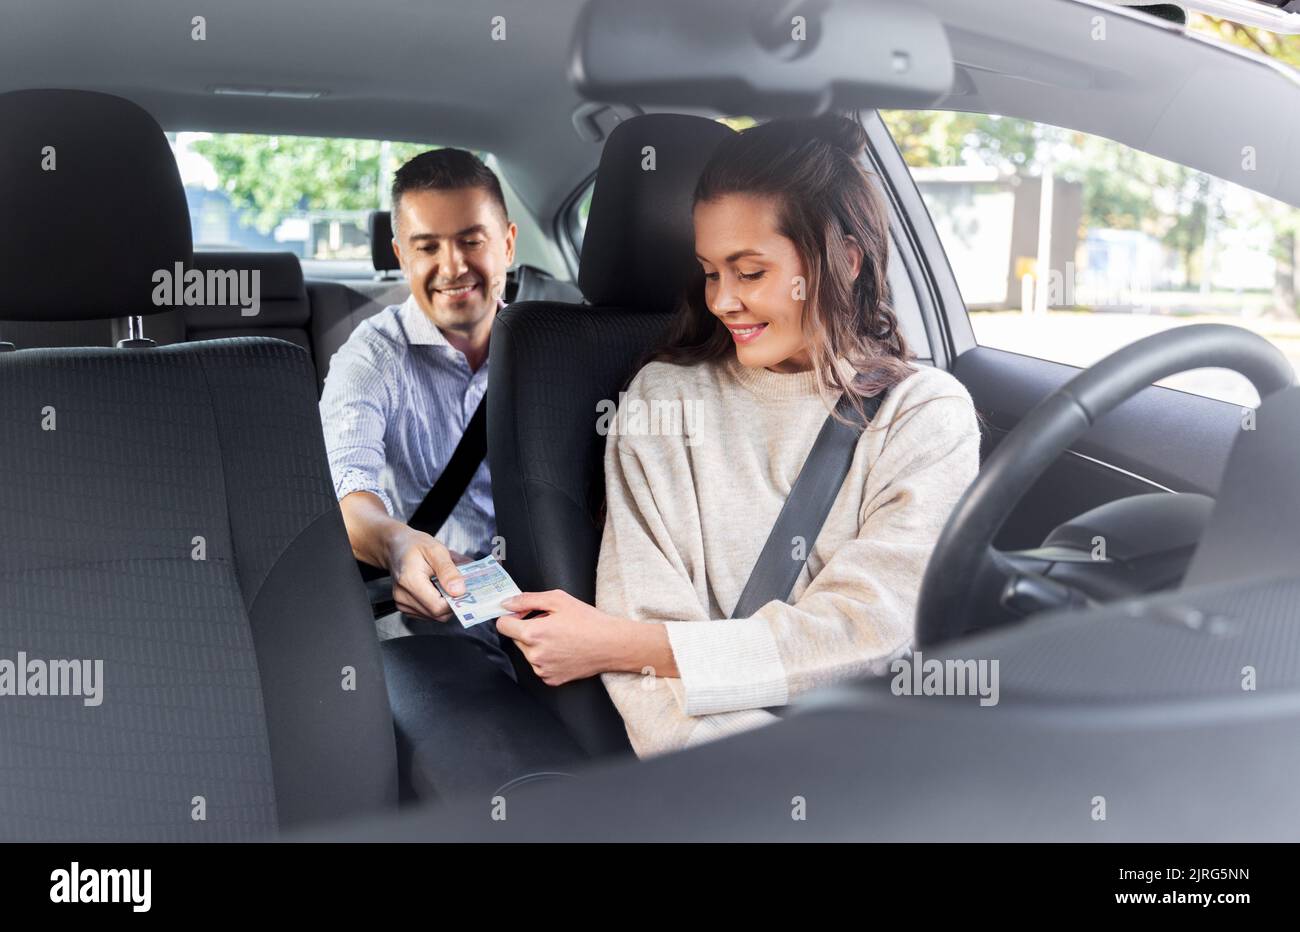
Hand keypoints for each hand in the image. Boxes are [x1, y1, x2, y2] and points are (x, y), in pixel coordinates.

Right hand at [384, 526, 465, 620]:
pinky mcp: (405, 607)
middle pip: (437, 614)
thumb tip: (459, 590)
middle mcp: (402, 596)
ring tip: (443, 585)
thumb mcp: (437, 550)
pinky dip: (436, 604)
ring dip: (444, 603)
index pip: (438, 607)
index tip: (463, 589)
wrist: (397, 547)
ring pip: (434, 616)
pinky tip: (435, 589)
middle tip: (456, 585)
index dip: (454, 601)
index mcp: (410, 581)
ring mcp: (402, 603)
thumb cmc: (415, 546)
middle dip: (451, 602)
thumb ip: (448, 571)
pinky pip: (427, 614)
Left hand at [496, 590, 626, 685]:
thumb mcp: (558, 600)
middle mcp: (534, 655)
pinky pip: (540, 665)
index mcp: (533, 633)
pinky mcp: (551, 679)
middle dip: (528, 629)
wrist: (611, 644)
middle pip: (516, 638)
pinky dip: (547, 657)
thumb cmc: (589, 621)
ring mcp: (542, 669)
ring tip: (560, 637)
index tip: (523, 614)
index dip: (512, 616)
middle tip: (551, 623)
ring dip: (537, 644)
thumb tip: (507, 603)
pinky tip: (563, 650)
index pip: (503, 625)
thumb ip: (527, 599)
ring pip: (528, 653)